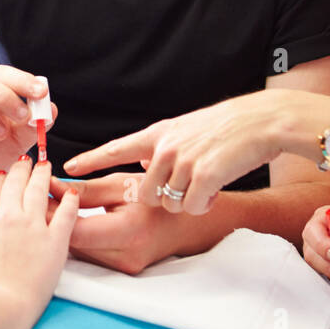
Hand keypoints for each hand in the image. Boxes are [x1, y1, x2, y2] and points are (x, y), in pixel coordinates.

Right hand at [0, 159, 79, 322]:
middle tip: (27, 160)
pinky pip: (66, 216)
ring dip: (43, 175)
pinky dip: (71, 202)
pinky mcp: (55, 243)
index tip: (2, 174)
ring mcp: (34, 227)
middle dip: (21, 168)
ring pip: (40, 191)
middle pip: (16, 184)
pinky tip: (73, 193)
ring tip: (46, 165)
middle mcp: (9, 217)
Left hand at [44, 174, 198, 274]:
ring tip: (48, 209)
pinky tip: (67, 224)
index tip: (35, 197)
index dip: (52, 216)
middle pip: (73, 245)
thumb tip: (50, 186)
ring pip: (78, 252)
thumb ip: (85, 190)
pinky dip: (76, 240)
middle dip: (53, 223)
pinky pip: (89, 256)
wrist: (185, 224)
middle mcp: (126, 256)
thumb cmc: (155, 198)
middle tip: (35, 201)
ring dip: (61, 232)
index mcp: (128, 230)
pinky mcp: (120, 271)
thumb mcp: (122, 184)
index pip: (76, 231)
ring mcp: (123, 268)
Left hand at [62, 91, 285, 215]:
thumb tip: (144, 166)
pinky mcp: (203, 176)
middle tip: (183, 191)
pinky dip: (202, 205)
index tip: (67, 170)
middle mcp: (166, 146)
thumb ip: (163, 147)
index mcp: (160, 133)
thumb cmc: (229, 128)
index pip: (117, 149)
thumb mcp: (187, 129)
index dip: (91, 161)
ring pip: (167, 203)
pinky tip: (214, 192)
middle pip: (143, 193)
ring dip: (184, 202)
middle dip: (160, 201)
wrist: (262, 122)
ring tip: (203, 186)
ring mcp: (183, 161)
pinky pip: (191, 206)